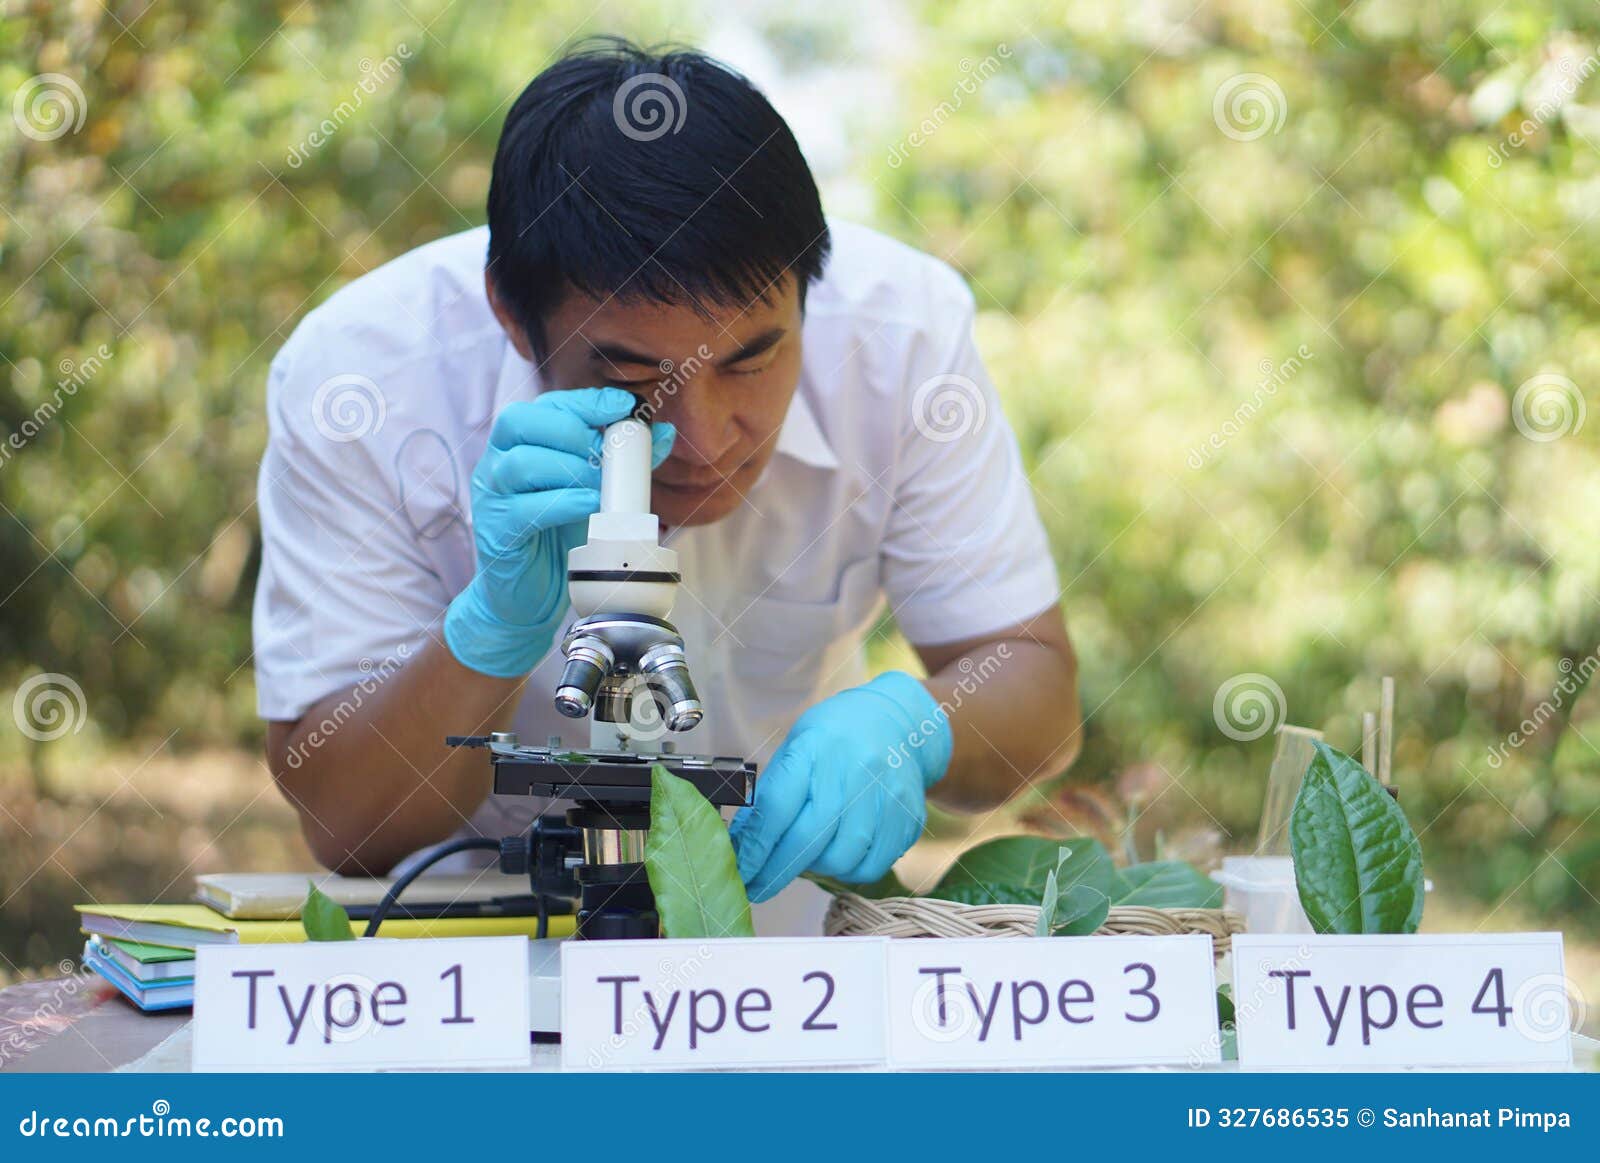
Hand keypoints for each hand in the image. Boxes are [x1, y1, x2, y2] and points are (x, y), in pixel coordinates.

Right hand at [443, 387, 673, 676]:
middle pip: (522, 422)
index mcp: (520, 444)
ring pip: (522, 463)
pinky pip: (526, 508)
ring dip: (572, 468)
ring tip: (603, 485)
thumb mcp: (596, 493)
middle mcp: (498, 463)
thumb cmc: (559, 538)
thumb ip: (625, 463)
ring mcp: (492, 496)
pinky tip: (591, 506)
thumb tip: (662, 434)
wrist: (529, 597)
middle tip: (607, 454)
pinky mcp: (497, 531)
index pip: (546, 405)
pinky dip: (565, 502)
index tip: (624, 406)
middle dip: (574, 432)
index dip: (586, 402)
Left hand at [728, 671, 951, 901]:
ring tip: (808, 856)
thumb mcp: (796, 749)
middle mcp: (853, 772)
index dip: (755, 848)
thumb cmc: (835, 739)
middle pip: (807, 840)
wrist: (897, 724)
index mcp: (815, 750)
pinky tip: (840, 853)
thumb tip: (744, 846)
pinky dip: (848, 870)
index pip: (776, 808)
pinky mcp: (906, 820)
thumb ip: (771, 795)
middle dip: (776, 872)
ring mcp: (885, 798)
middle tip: (759, 887)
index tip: (741, 872)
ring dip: (816, 868)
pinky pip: (871, 867)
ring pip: (840, 860)